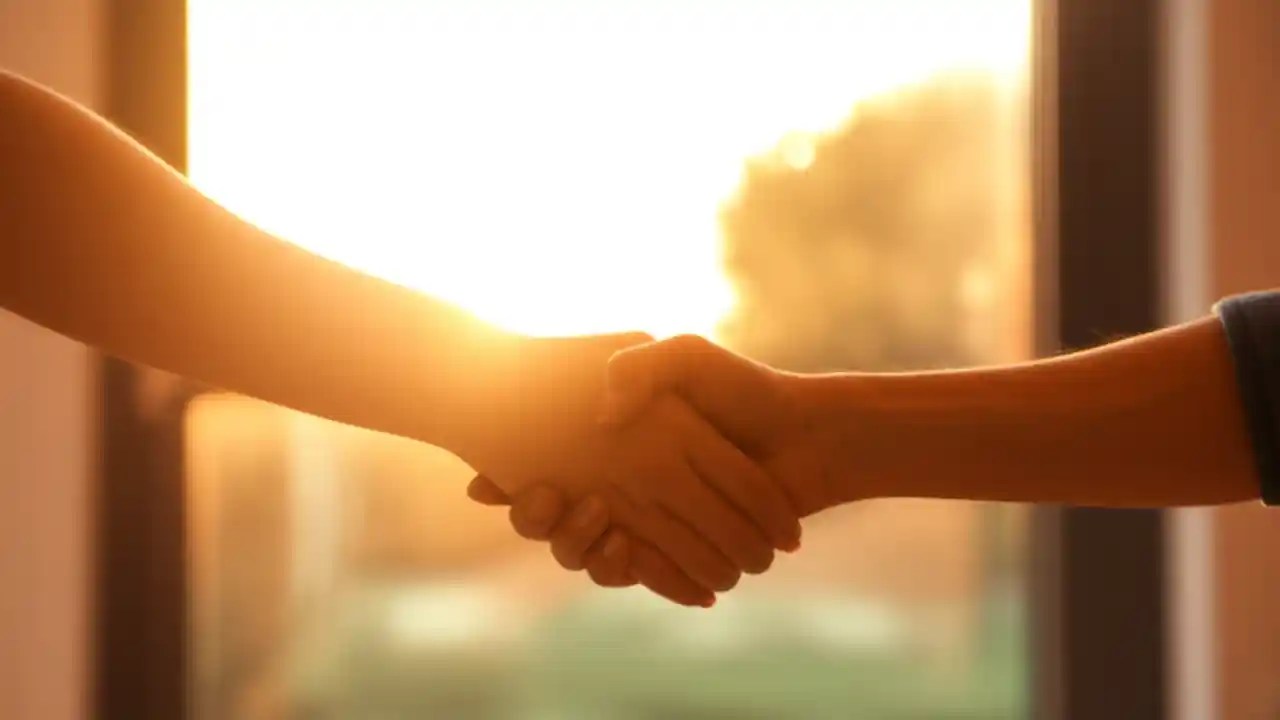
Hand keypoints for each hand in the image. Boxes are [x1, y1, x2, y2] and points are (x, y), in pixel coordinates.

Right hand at [456, 333, 801, 593]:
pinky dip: (629, 567)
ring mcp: (648, 519)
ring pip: (589, 548)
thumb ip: (641, 364)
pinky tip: (625, 550)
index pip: (543, 459)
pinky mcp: (677, 549)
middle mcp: (624, 482)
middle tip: (532, 496)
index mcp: (618, 440)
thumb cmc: (746, 390)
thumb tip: (602, 413)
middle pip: (553, 513)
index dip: (508, 473)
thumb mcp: (686, 355)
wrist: (809, 439)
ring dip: (578, 544)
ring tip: (593, 521)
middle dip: (532, 513)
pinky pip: (637, 569)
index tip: (481, 478)